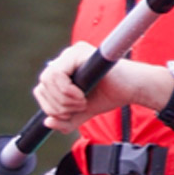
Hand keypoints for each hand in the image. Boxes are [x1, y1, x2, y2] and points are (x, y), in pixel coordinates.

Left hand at [34, 43, 171, 132]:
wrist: (132, 89)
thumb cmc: (110, 95)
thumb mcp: (83, 113)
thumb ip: (65, 121)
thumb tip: (47, 122)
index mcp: (63, 71)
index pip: (41, 89)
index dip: (50, 106)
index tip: (69, 113)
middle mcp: (64, 59)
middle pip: (42, 85)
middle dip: (57, 106)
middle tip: (79, 108)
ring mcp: (71, 54)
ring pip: (48, 79)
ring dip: (64, 99)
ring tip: (82, 102)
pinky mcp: (78, 52)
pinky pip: (58, 74)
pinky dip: (67, 91)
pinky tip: (82, 95)